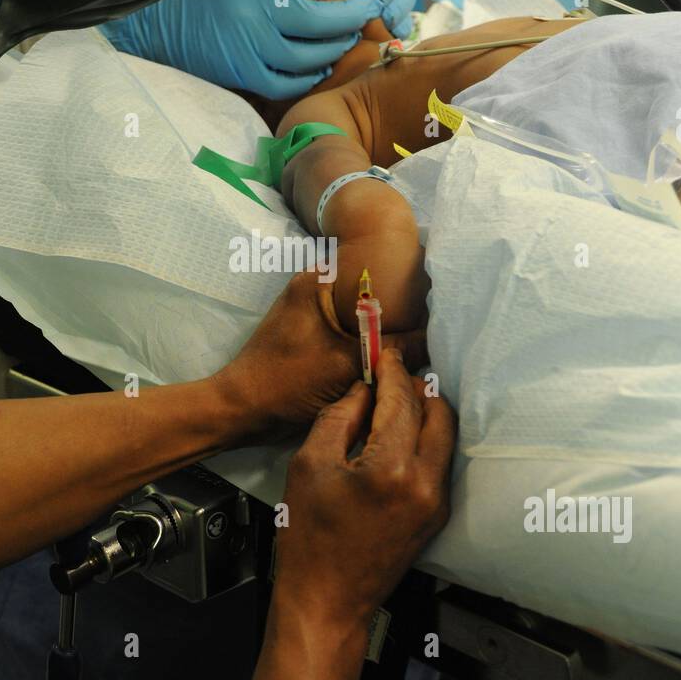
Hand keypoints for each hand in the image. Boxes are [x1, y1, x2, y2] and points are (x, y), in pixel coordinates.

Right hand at [102, 0, 385, 97]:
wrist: (145, 16)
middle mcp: (257, 9)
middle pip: (324, 17)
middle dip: (356, 12)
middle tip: (371, 4)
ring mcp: (251, 46)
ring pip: (312, 54)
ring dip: (338, 45)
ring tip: (350, 34)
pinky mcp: (242, 72)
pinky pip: (288, 81)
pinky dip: (310, 74)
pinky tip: (321, 63)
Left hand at [214, 270, 425, 437]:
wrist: (242, 410)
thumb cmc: (288, 382)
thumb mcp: (348, 366)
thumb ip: (395, 350)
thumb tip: (437, 341)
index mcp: (320, 280)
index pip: (379, 269)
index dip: (411, 287)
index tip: (438, 307)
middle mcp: (315, 284)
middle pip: (373, 291)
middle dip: (401, 309)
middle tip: (433, 328)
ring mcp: (312, 306)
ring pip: (363, 312)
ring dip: (386, 327)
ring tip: (419, 341)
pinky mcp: (311, 329)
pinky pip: (350, 327)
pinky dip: (368, 338)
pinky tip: (391, 354)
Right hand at [274, 350, 455, 633]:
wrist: (327, 601)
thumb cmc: (309, 537)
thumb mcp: (309, 465)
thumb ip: (340, 417)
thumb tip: (364, 390)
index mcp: (392, 468)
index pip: (401, 400)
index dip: (391, 370)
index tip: (382, 351)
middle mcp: (426, 483)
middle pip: (436, 412)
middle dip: (415, 388)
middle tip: (390, 374)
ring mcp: (437, 502)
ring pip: (444, 436)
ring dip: (425, 411)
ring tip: (393, 401)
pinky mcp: (437, 515)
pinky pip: (439, 461)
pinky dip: (424, 439)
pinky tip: (398, 435)